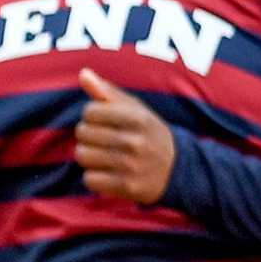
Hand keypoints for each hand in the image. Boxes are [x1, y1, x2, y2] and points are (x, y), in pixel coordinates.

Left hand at [74, 68, 175, 202]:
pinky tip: (109, 173)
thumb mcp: (134, 108)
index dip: (92, 116)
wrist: (178, 170)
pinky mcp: (128, 188)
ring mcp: (131, 166)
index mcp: (137, 118)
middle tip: (105, 141)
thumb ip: (106, 91)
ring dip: (89, 156)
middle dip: (89, 136)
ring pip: (82, 156)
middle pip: (83, 133)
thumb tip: (83, 73)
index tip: (104, 122)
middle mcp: (135, 142)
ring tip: (105, 156)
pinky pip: (89, 180)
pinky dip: (94, 177)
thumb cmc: (147, 132)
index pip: (89, 112)